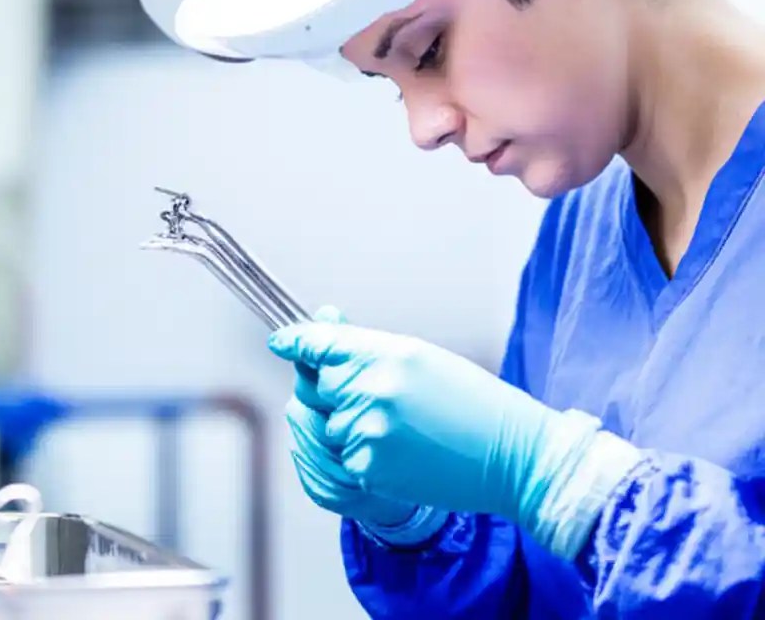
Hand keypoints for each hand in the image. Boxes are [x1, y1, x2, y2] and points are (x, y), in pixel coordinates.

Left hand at [269, 312, 640, 558]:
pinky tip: (401, 453)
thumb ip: (365, 345)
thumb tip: (320, 324)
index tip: (281, 342)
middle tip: (381, 399)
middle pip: (318, 386)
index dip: (296, 342)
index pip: (320, 344)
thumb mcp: (420, 358)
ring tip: (401, 429)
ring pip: (329, 425)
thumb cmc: (470, 402)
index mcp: (388, 355)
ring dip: (350, 426)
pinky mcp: (369, 469)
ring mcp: (369, 432)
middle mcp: (373, 390)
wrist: (512, 457)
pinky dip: (362, 456)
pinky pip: (343, 457)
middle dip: (336, 390)